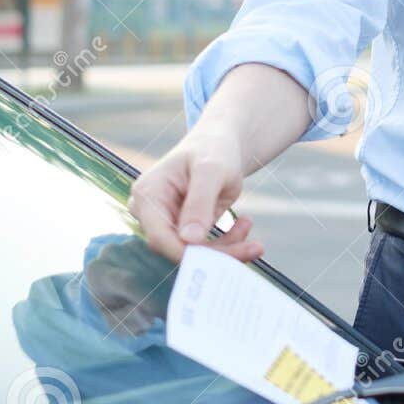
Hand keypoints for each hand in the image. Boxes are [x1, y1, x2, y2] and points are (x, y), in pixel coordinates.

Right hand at [126, 124, 264, 263]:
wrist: (219, 143)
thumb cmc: (213, 149)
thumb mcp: (212, 170)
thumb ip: (200, 202)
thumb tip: (189, 239)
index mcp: (148, 194)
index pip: (160, 236)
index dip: (187, 252)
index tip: (222, 259)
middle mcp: (150, 212)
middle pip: (177, 248)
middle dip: (217, 252)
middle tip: (255, 248)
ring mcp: (166, 222)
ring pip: (193, 251)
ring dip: (227, 248)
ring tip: (251, 231)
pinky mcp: (183, 229)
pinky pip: (203, 247)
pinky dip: (227, 242)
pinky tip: (244, 225)